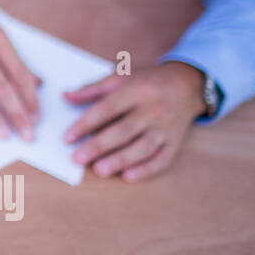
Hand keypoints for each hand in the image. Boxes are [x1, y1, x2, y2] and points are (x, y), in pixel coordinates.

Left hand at [62, 62, 205, 180]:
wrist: (187, 85)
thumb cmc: (147, 82)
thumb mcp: (120, 77)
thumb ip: (93, 89)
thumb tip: (66, 96)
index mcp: (136, 91)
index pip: (107, 109)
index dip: (85, 124)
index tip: (67, 138)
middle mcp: (153, 110)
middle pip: (124, 131)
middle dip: (99, 146)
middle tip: (78, 159)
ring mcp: (166, 128)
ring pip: (143, 147)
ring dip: (120, 160)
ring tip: (99, 170)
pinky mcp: (175, 142)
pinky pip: (162, 159)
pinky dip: (145, 170)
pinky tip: (128, 176)